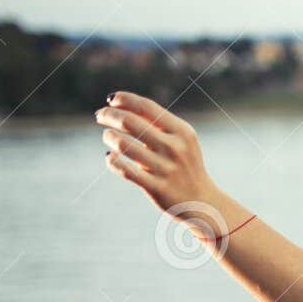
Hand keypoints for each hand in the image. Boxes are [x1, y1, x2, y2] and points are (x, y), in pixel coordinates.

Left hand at [95, 91, 227, 234]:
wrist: (202, 202)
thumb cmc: (185, 165)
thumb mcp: (181, 140)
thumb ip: (158, 123)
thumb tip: (121, 106)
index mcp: (181, 132)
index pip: (146, 107)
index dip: (124, 99)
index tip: (111, 100)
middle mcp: (175, 148)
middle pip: (130, 122)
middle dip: (109, 115)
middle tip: (100, 115)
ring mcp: (166, 169)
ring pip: (124, 145)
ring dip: (109, 136)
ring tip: (108, 136)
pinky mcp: (157, 188)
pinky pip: (125, 170)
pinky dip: (112, 161)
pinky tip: (111, 157)